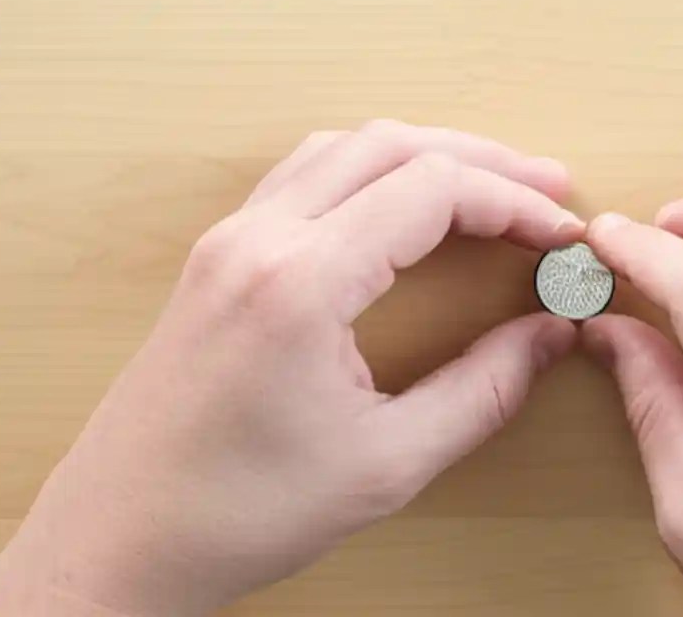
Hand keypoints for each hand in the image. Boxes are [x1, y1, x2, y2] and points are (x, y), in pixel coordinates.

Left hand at [0, 120, 582, 615]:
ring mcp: (230, 241)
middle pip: (392, 145)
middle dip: (484, 161)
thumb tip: (552, 334)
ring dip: (427, 153)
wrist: (120, 538)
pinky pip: (306, 173)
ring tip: (493, 184)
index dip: (513, 204)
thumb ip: (483, 390)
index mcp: (300, 282)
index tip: (562, 235)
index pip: (432, 190)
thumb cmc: (240, 512)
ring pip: (344, 146)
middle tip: (550, 190)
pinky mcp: (219, 258)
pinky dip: (373, 168)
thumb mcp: (386, 463)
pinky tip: (407, 201)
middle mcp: (258, 239)